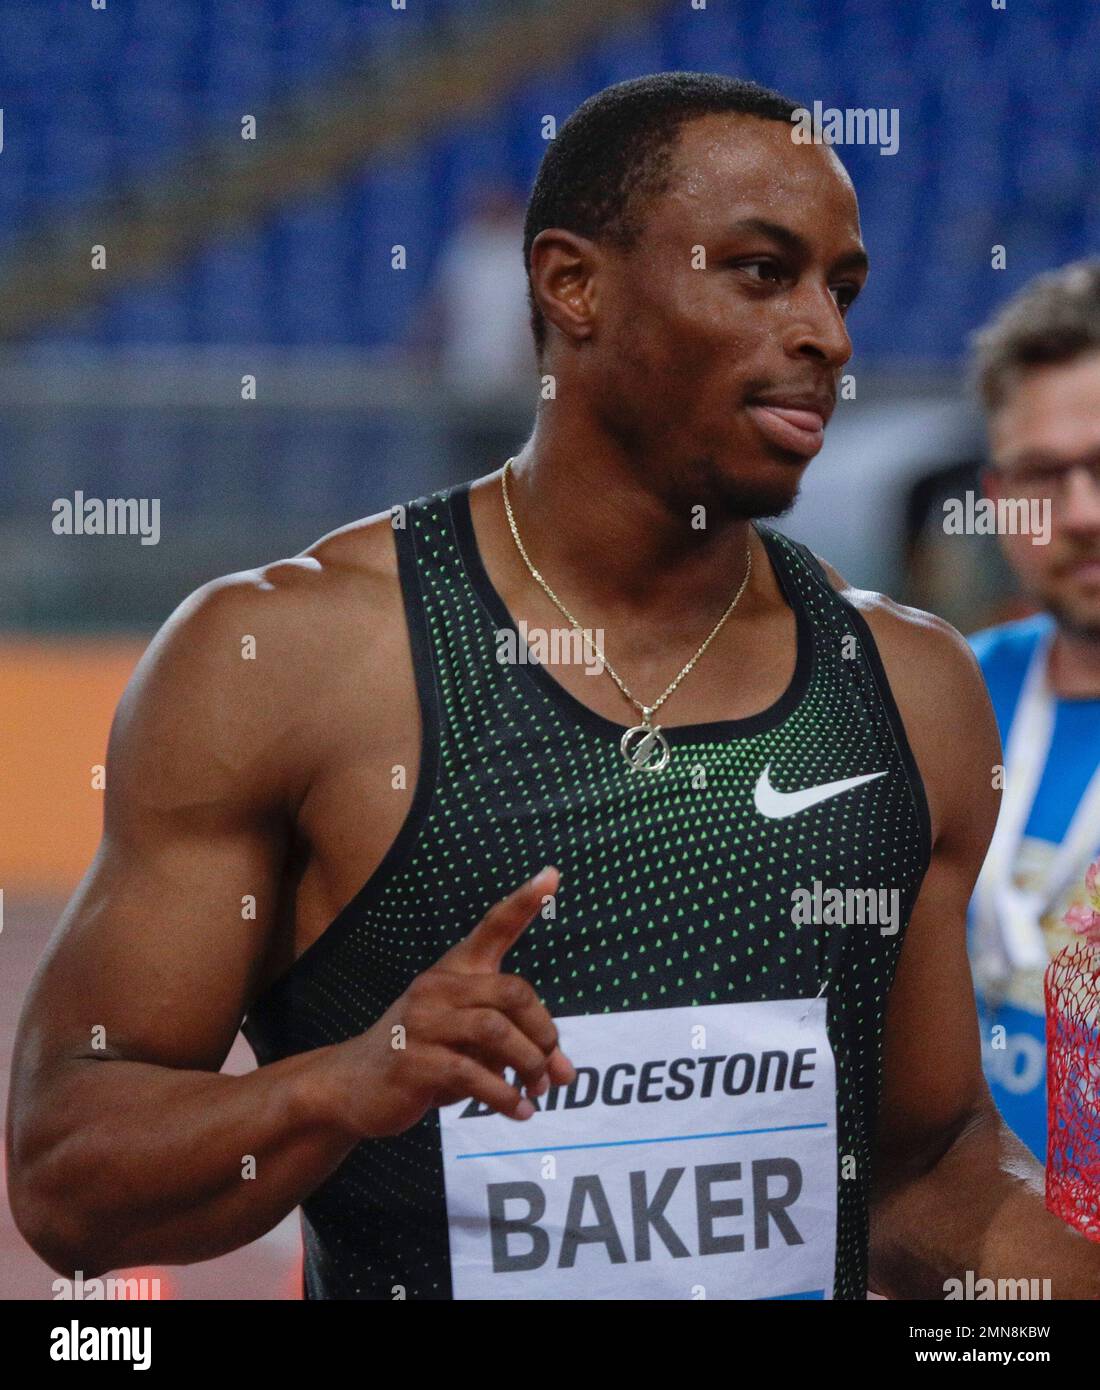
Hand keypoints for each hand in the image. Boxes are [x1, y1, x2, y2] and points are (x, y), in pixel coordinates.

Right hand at [328, 867, 575, 1138]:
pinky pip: (472, 1074)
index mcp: (456, 970)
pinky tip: (518, 1111)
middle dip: (544, 1033)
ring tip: (536, 1092)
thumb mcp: (469, 1041)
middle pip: (514, 992)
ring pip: (497, 1031)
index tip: (553, 874)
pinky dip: (503, 1096)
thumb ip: (517, 1046)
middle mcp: (440, 985)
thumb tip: (565, 1074)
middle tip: (553, 1069)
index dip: (524, 901)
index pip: (494, 926)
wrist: (354, 1086)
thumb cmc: (424, 1054)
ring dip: (528, 1065)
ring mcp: (423, 1021)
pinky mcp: (413, 1060)